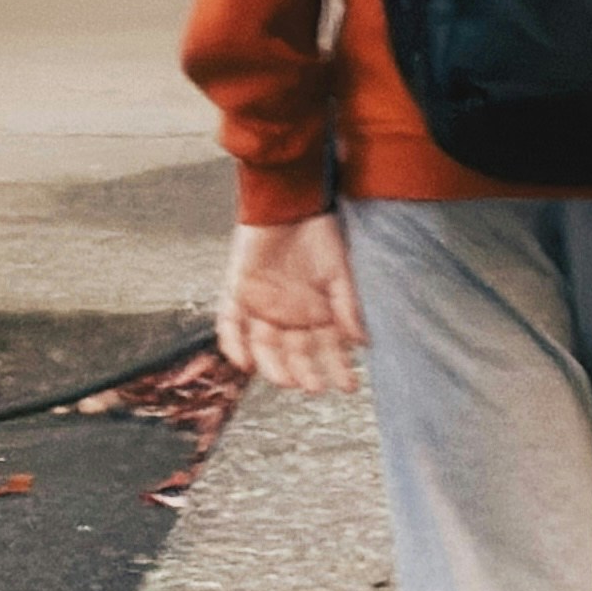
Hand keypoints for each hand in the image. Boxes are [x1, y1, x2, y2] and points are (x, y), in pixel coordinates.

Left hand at [218, 204, 364, 396]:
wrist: (290, 203)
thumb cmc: (319, 234)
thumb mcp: (340, 272)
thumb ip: (347, 306)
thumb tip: (362, 341)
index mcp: (314, 312)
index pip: (326, 349)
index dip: (338, 368)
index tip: (349, 387)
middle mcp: (287, 315)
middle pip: (294, 354)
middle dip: (305, 373)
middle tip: (315, 387)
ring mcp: (260, 307)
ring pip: (263, 347)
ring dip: (273, 367)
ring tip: (286, 381)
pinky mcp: (237, 293)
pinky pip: (229, 325)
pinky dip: (233, 344)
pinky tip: (243, 362)